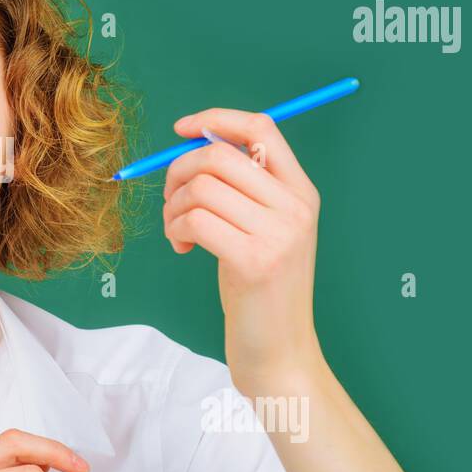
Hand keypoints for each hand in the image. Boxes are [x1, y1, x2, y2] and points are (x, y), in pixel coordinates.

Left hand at [163, 109, 325, 390]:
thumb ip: (241, 188)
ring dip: (173, 208)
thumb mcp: (262, 229)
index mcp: (300, 191)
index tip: (181, 129)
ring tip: (176, 232)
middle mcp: (295, 207)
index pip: (261, 127)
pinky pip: (193, 221)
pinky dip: (174, 230)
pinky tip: (181, 248)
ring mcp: (278, 234)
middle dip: (178, 170)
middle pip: (219, 155)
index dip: (216, 119)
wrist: (280, 352)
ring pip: (200, 188)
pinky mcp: (253, 261)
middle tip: (171, 201)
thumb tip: (194, 140)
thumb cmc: (260, 289)